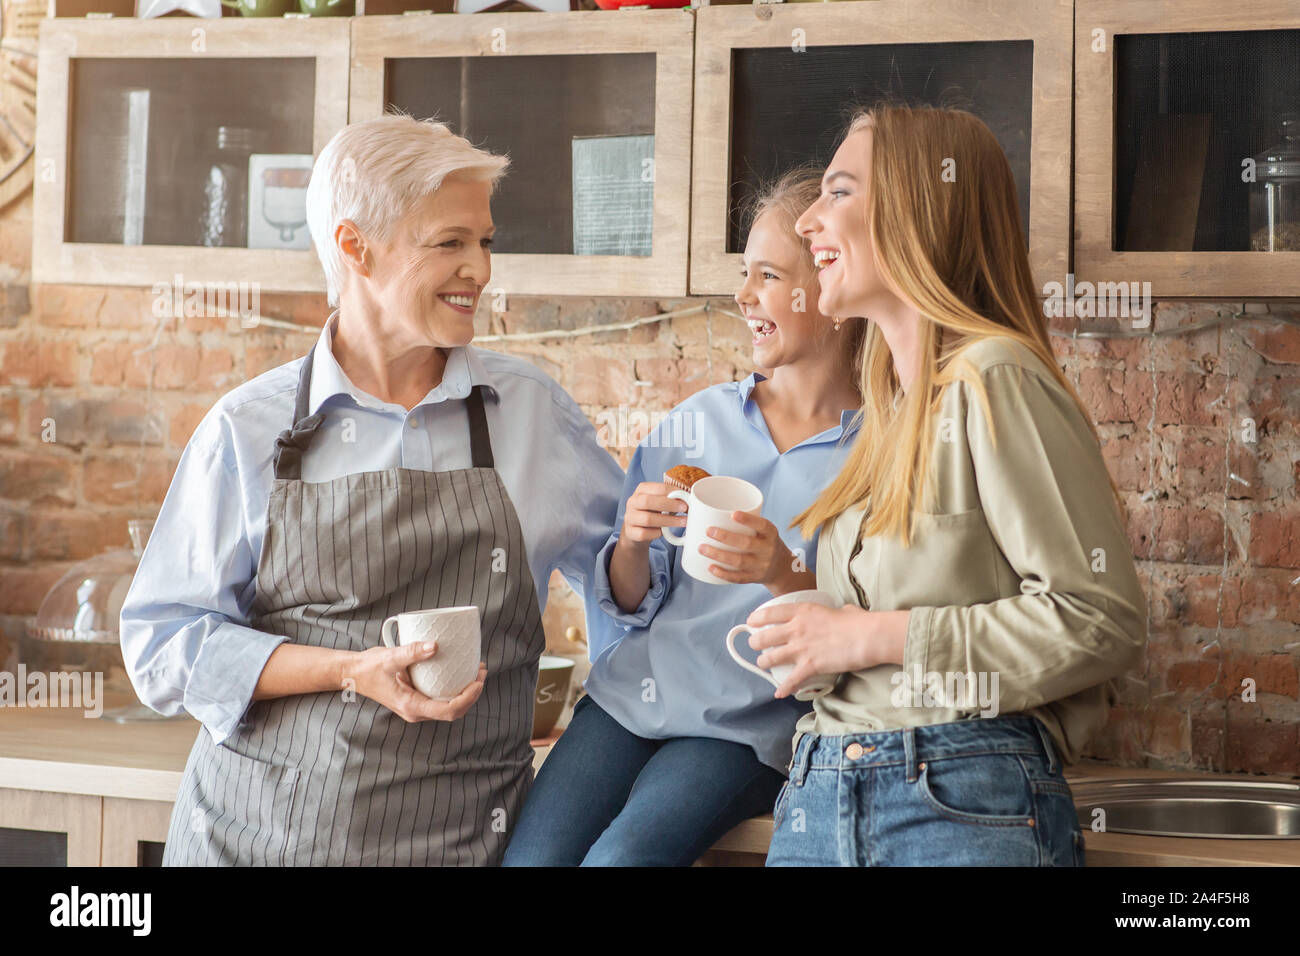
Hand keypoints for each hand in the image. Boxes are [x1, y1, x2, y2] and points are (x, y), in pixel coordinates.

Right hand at [346, 643, 487, 721]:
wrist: (354, 673)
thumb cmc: (368, 668)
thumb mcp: (389, 658)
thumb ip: (411, 652)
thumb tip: (435, 645)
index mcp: (411, 706)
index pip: (448, 710)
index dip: (467, 698)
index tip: (478, 681)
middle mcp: (416, 711)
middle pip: (453, 711)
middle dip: (472, 694)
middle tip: (481, 671)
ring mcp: (417, 707)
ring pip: (449, 706)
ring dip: (466, 692)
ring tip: (477, 670)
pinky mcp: (418, 698)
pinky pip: (442, 698)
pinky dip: (456, 688)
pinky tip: (461, 672)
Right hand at [618, 481, 687, 547]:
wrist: (636, 531)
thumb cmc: (653, 513)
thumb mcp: (661, 503)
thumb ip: (672, 500)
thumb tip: (690, 502)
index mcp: (641, 490)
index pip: (657, 488)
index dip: (672, 492)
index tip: (686, 497)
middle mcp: (632, 502)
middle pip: (647, 501)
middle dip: (668, 504)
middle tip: (684, 508)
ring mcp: (630, 517)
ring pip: (647, 519)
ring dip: (668, 521)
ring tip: (682, 522)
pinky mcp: (631, 532)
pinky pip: (644, 533)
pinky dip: (657, 533)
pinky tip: (664, 532)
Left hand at [696, 510, 800, 588]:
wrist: (781, 568)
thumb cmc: (764, 542)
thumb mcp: (764, 531)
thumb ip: (745, 523)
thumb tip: (706, 513)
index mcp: (771, 534)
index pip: (762, 525)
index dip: (748, 520)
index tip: (733, 514)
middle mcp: (768, 550)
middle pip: (747, 544)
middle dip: (726, 537)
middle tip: (708, 531)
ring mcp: (761, 566)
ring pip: (739, 561)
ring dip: (719, 555)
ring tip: (702, 548)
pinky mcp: (754, 578)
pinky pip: (738, 577)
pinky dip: (723, 573)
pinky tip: (710, 567)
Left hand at [745, 602, 909, 698]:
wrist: (867, 636)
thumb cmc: (859, 621)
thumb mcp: (842, 609)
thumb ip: (835, 612)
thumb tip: (842, 613)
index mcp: (803, 612)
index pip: (771, 613)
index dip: (757, 618)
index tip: (751, 621)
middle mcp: (796, 629)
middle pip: (764, 637)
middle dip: (756, 643)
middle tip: (755, 645)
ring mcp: (801, 648)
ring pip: (770, 658)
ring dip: (764, 662)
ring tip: (763, 664)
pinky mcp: (810, 665)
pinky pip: (791, 680)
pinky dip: (784, 688)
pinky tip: (779, 693)